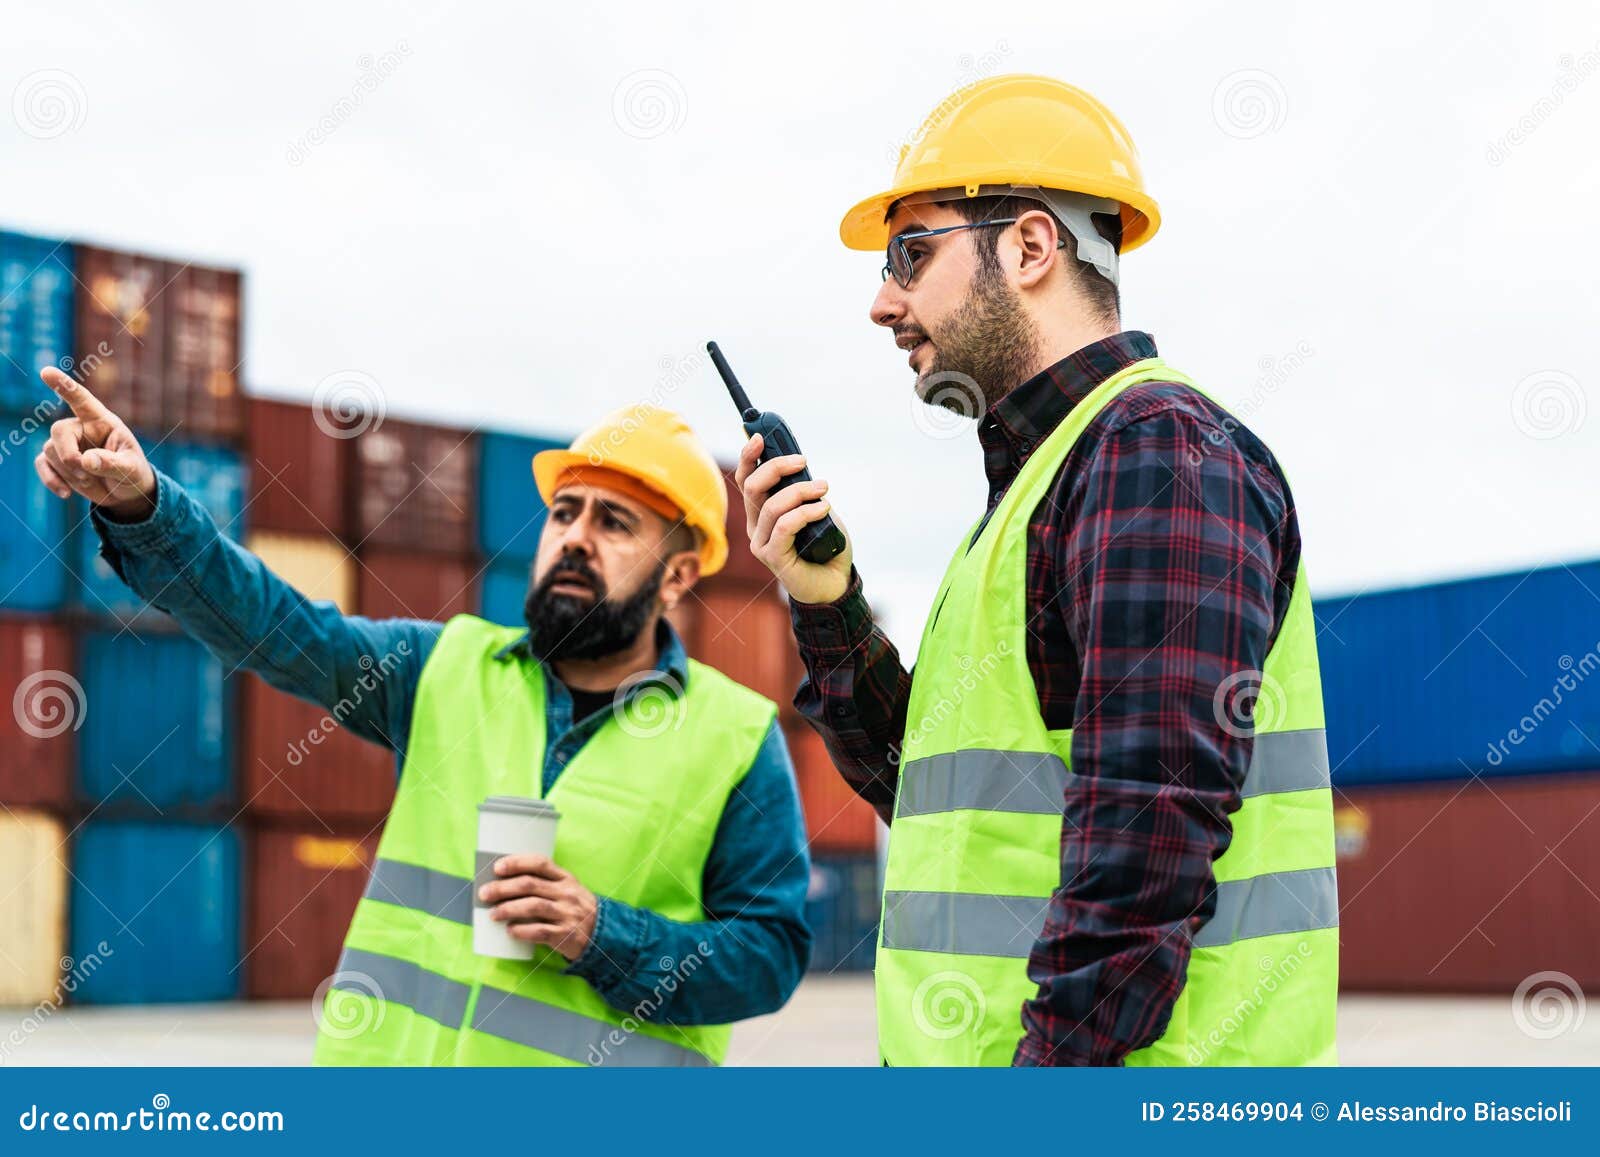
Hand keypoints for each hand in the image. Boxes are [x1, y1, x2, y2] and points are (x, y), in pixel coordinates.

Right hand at [34, 367, 156, 521]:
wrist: (126, 493)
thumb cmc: (133, 474)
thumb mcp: (131, 470)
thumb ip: (113, 464)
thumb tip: (86, 461)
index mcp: (102, 421)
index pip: (81, 399)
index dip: (64, 386)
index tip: (46, 372)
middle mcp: (81, 428)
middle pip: (59, 430)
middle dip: (68, 454)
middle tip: (85, 473)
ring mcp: (67, 444)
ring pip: (50, 451)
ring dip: (69, 472)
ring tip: (91, 481)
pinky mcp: (56, 461)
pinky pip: (42, 465)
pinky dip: (52, 480)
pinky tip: (66, 494)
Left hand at [478, 853, 598, 961]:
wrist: (601, 935)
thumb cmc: (575, 909)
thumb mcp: (567, 890)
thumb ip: (544, 885)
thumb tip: (504, 885)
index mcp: (566, 878)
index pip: (540, 863)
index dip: (517, 863)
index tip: (497, 867)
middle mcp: (567, 893)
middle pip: (530, 885)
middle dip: (503, 888)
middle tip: (484, 894)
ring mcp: (567, 914)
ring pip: (533, 906)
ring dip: (508, 909)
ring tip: (493, 914)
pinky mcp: (565, 934)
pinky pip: (539, 931)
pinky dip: (522, 931)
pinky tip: (510, 931)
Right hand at [734, 433, 853, 604]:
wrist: (837, 582)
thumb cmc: (827, 546)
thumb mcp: (818, 510)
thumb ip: (805, 492)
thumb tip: (800, 468)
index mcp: (761, 514)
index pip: (747, 481)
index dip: (749, 457)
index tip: (759, 437)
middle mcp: (756, 528)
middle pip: (752, 488)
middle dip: (776, 467)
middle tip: (803, 461)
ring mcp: (762, 544)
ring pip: (771, 506)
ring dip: (800, 491)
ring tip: (824, 489)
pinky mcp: (773, 559)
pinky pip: (784, 527)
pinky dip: (805, 512)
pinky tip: (823, 508)